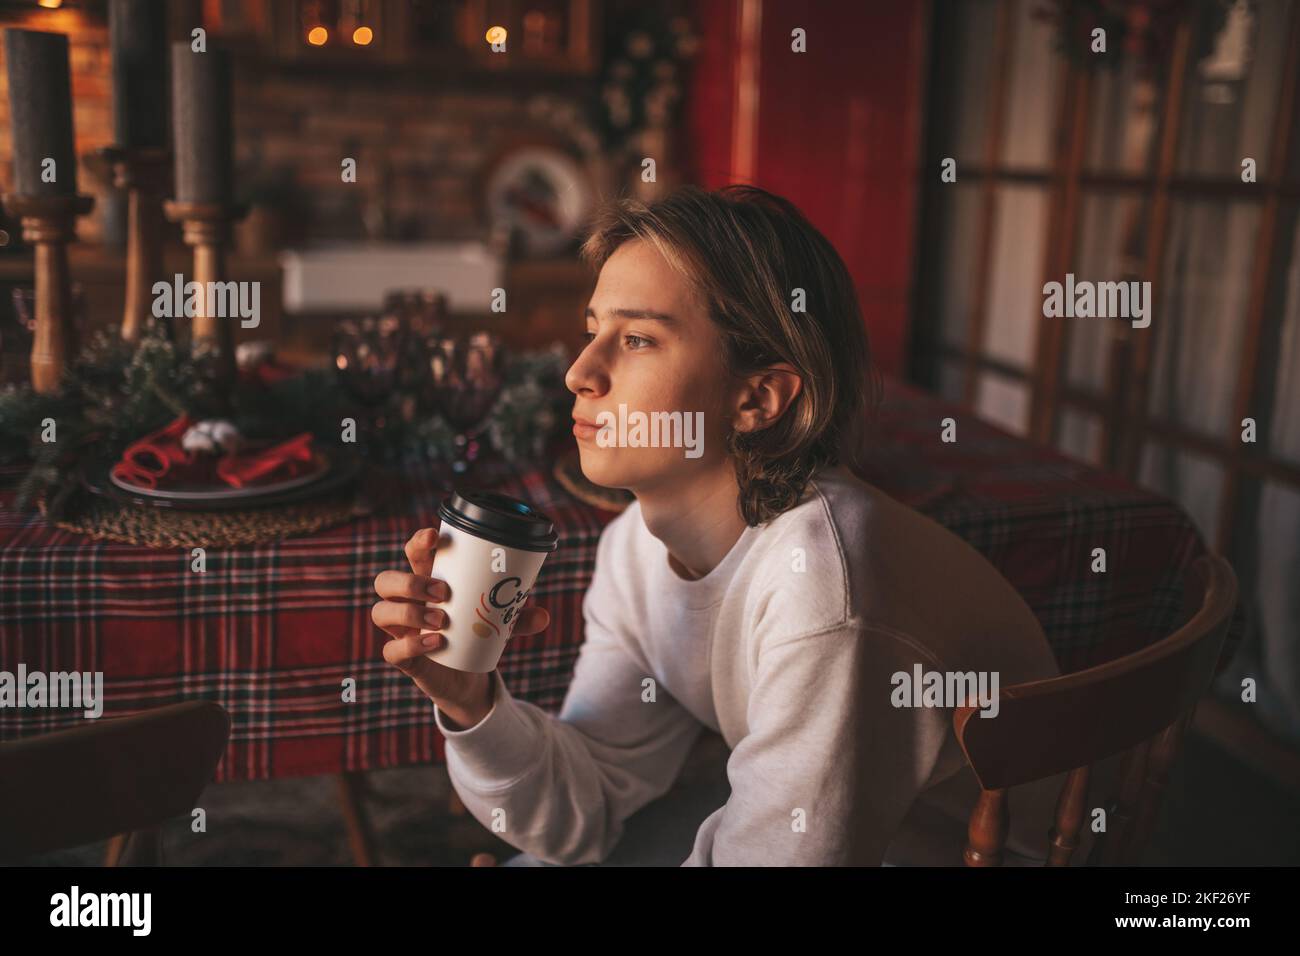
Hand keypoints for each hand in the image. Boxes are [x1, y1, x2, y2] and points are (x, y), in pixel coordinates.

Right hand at [372, 527, 550, 721]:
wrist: (466, 675)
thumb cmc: (475, 633)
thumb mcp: (500, 623)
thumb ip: (519, 618)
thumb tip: (544, 616)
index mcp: (428, 581)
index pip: (413, 554)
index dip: (418, 542)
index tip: (434, 536)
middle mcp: (407, 602)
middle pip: (385, 580)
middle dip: (410, 581)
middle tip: (444, 591)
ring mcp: (401, 630)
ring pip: (381, 612)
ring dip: (409, 611)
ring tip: (441, 620)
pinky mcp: (403, 657)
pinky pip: (391, 650)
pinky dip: (410, 645)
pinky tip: (435, 643)